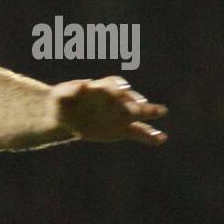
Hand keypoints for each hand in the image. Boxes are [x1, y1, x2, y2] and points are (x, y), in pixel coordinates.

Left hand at [51, 76, 167, 144]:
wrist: (63, 117)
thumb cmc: (62, 101)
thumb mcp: (61, 95)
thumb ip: (71, 90)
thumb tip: (83, 85)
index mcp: (102, 87)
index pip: (112, 85)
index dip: (115, 87)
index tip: (121, 90)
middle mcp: (116, 98)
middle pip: (129, 97)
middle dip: (134, 100)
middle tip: (141, 103)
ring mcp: (121, 114)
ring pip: (138, 112)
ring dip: (150, 112)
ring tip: (162, 111)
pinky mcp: (122, 129)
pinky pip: (138, 132)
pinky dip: (150, 135)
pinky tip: (161, 138)